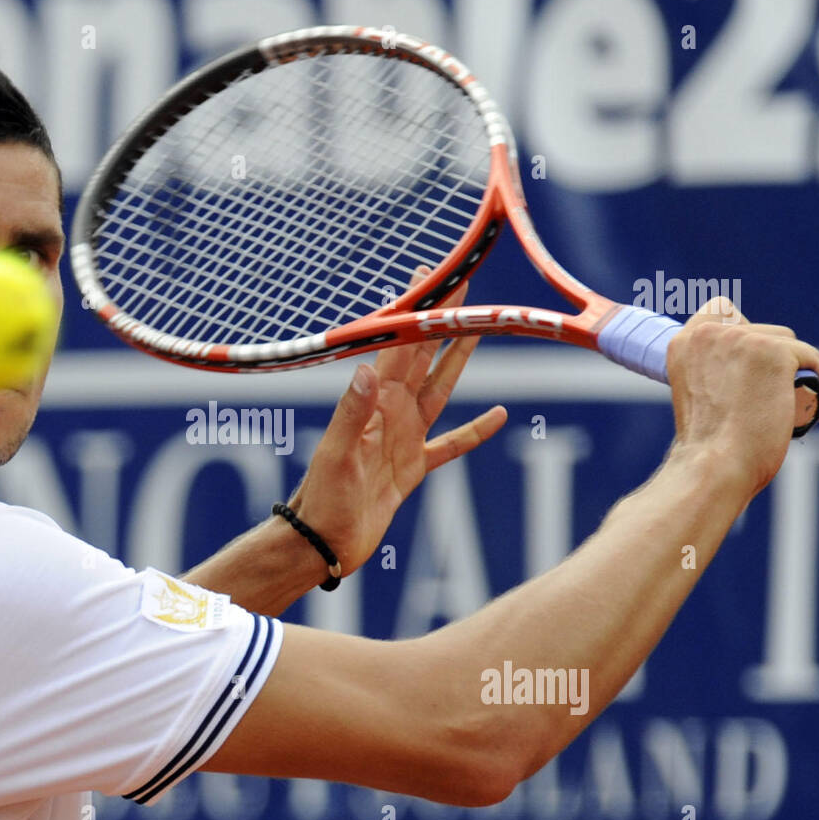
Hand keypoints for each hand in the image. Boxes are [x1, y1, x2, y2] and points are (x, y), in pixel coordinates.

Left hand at [285, 270, 506, 577]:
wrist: (322, 542)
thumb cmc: (322, 500)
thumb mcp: (337, 454)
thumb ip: (352, 413)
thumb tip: (367, 368)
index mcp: (374, 404)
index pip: (399, 348)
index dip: (416, 312)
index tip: (430, 277)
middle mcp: (390, 414)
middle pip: (422, 358)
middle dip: (440, 323)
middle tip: (461, 287)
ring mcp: (403, 439)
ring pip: (439, 391)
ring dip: (457, 362)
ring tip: (479, 331)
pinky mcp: (411, 468)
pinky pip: (450, 444)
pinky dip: (473, 431)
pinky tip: (496, 415)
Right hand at [666, 297, 818, 498]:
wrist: (715, 464)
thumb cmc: (707, 446)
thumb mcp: (697, 395)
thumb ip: (712, 370)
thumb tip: (747, 369)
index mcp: (684, 343)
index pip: (722, 309)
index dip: (743, 332)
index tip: (749, 363)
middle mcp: (710, 334)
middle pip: (761, 329)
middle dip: (772, 358)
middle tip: (769, 396)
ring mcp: (744, 340)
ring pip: (788, 342)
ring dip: (795, 370)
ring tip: (789, 406)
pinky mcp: (775, 352)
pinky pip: (814, 360)